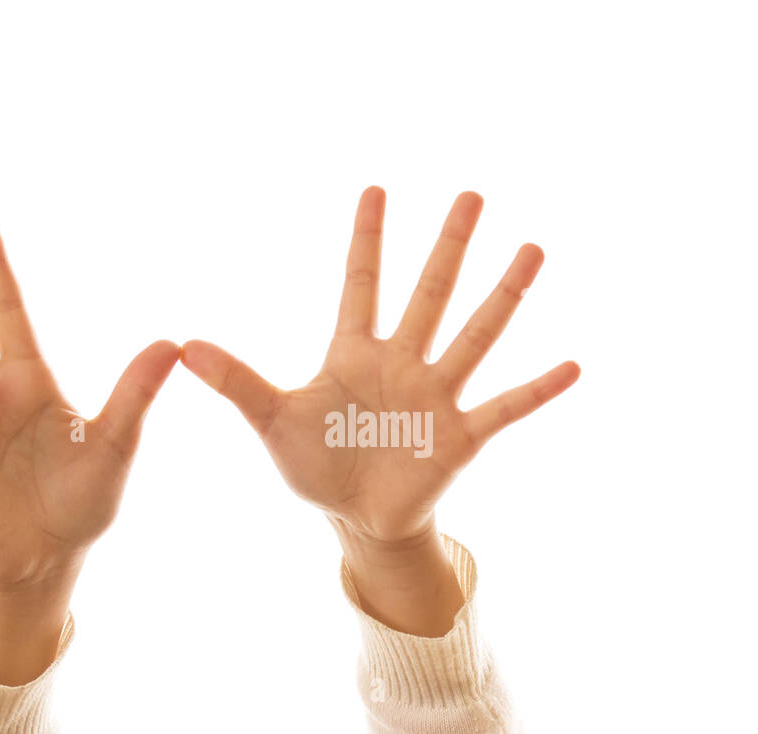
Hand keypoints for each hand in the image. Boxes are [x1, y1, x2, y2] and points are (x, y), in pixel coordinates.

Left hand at [181, 188, 578, 633]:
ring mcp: (437, 396)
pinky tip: (574, 365)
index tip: (375, 188)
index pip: (360, 283)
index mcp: (354, 354)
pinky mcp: (461, 437)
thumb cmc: (316, 466)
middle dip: (448, 245)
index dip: (366, 239)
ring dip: (503, 296)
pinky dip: (538, 389)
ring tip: (532, 250)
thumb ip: (238, 383)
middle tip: (470, 194)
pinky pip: (506, 407)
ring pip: (475, 336)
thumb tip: (183, 346)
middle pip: (429, 294)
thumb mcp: (274, 422)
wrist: (358, 519)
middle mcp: (403, 363)